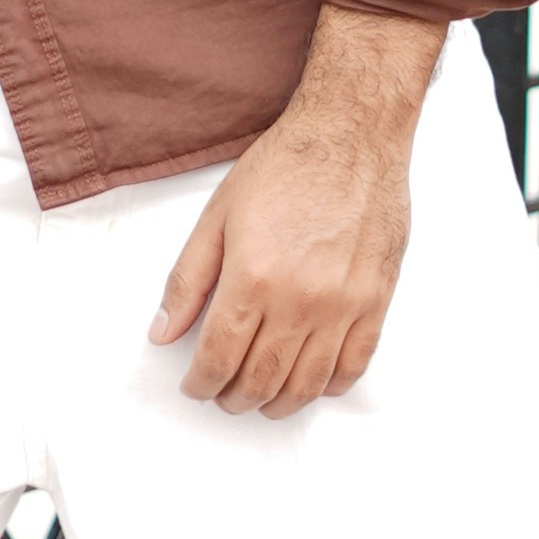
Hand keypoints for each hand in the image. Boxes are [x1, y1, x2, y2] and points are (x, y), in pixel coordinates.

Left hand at [151, 14, 443, 413]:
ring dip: (279, 403)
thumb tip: (162, 331)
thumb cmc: (285, 167)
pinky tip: (312, 384)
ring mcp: (343, 304)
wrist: (351, 135)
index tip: (194, 385)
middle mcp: (300, 299)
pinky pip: (354, 365)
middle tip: (223, 396)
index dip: (201, 383)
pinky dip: (329, 386)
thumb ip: (187, 280)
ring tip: (262, 400)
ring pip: (307, 383)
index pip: (219, 358)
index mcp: (253, 278)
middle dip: (234, 398)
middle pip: (261, 378)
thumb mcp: (217, 217)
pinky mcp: (376, 300)